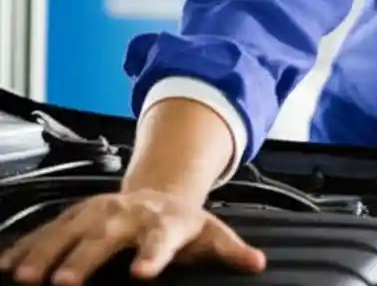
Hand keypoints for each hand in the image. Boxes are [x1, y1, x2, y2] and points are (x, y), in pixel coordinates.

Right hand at [0, 189, 265, 284]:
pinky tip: (6, 267)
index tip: (142, 272)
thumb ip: (230, 252)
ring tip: (25, 277)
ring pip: (67, 232)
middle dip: (83, 259)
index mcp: (165, 223)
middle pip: (105, 238)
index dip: (153, 256)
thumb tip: (257, 263)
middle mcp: (128, 215)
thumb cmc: (184, 225)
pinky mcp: (73, 216)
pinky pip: (45, 232)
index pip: (161, 241)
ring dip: (44, 254)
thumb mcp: (211, 236)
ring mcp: (97, 213)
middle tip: (65, 283)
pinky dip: (24, 248)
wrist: (160, 194)